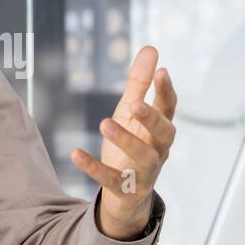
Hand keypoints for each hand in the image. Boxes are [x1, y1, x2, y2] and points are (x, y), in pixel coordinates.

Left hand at [70, 46, 176, 239]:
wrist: (127, 194)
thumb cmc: (132, 145)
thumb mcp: (131, 113)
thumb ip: (140, 83)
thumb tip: (151, 49)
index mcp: (159, 129)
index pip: (168, 108)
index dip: (166, 91)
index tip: (162, 71)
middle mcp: (158, 150)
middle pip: (164, 134)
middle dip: (152, 119)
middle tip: (136, 104)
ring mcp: (144, 172)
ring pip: (143, 158)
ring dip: (126, 140)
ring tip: (105, 122)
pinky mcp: (126, 189)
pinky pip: (111, 180)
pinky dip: (93, 168)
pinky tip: (75, 154)